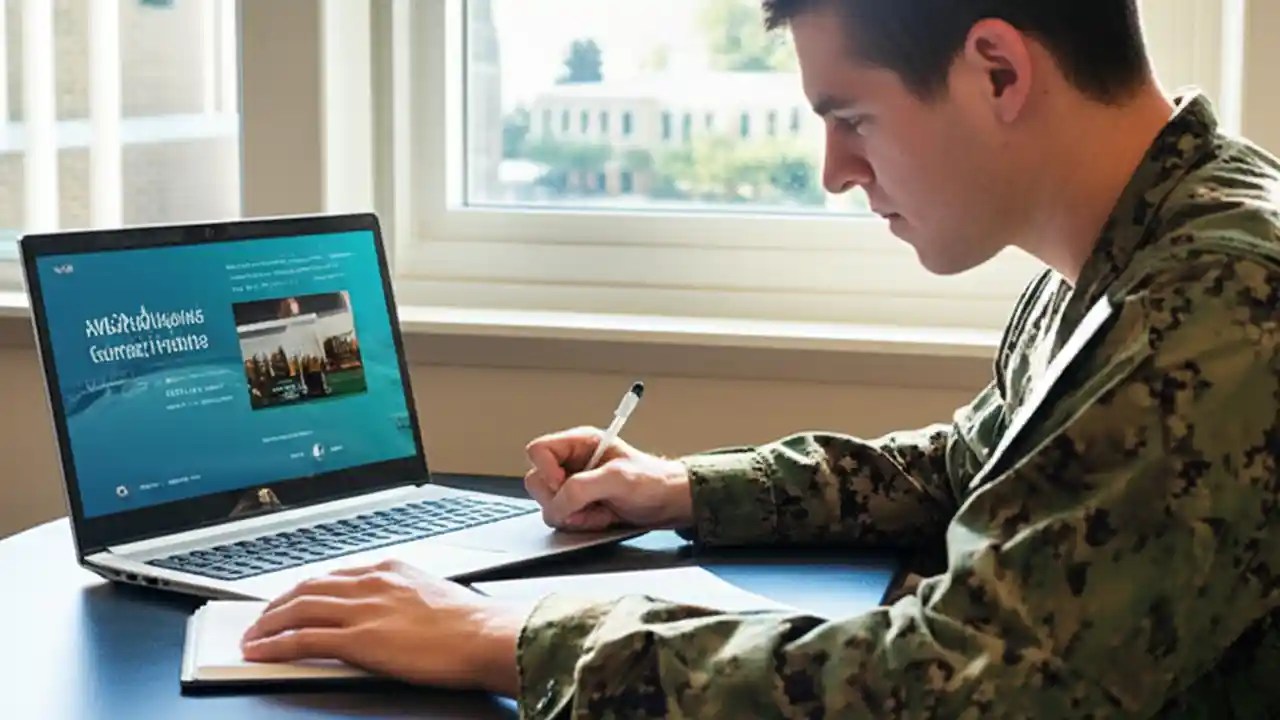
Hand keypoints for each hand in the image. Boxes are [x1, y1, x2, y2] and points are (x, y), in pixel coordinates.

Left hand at [240, 560, 526, 695]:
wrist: (486, 637)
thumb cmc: (472, 624)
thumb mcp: (432, 596)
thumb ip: (403, 598)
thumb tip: (391, 615)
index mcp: (390, 570)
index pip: (335, 576)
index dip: (306, 589)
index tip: (293, 598)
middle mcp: (372, 582)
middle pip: (309, 588)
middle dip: (279, 603)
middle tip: (261, 618)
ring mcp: (363, 610)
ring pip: (299, 609)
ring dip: (268, 623)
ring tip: (252, 636)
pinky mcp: (358, 640)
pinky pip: (303, 640)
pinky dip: (275, 644)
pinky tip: (260, 651)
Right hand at [524, 426, 693, 531]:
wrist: (671, 504)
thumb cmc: (653, 481)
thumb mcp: (618, 479)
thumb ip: (581, 488)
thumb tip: (556, 505)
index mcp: (580, 443)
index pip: (538, 451)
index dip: (546, 470)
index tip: (565, 484)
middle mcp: (573, 463)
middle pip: (538, 481)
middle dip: (560, 499)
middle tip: (587, 504)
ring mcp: (575, 486)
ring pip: (549, 504)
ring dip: (573, 514)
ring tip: (600, 511)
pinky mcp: (580, 506)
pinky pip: (563, 519)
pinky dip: (581, 524)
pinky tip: (602, 518)